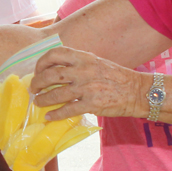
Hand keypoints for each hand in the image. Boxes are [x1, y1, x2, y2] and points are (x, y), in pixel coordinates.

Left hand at [29, 46, 144, 120]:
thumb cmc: (116, 77)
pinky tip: (49, 116)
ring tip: (38, 103)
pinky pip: (67, 110)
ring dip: (42, 99)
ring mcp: (86, 88)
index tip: (38, 71)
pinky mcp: (91, 104)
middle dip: (37, 83)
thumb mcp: (96, 62)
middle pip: (50, 75)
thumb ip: (78, 64)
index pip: (55, 54)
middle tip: (34, 89)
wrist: (137, 91)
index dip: (42, 62)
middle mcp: (83, 70)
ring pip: (55, 94)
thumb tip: (56, 70)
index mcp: (84, 58)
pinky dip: (55, 114)